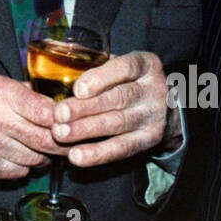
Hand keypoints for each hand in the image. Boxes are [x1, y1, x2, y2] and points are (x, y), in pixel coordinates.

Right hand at [0, 70, 67, 179]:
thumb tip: (53, 100)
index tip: (73, 116)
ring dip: (46, 153)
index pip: (44, 111)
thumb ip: (22, 92)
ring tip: (46, 143)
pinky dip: (27, 164)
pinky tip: (24, 153)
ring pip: (36, 158)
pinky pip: (19, 171)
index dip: (64, 116)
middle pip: (45, 139)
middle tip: (74, 136)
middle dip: (64, 140)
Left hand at [50, 51, 173, 166]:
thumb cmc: (129, 81)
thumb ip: (95, 65)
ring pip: (117, 124)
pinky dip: (98, 153)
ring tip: (60, 133)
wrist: (166, 108)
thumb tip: (54, 65)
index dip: (101, 78)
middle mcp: (153, 89)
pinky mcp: (150, 139)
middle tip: (58, 114)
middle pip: (118, 98)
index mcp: (145, 64)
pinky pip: (122, 148)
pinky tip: (76, 156)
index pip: (126, 67)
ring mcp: (154, 116)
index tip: (77, 89)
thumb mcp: (120, 66)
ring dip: (86, 130)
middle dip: (86, 107)